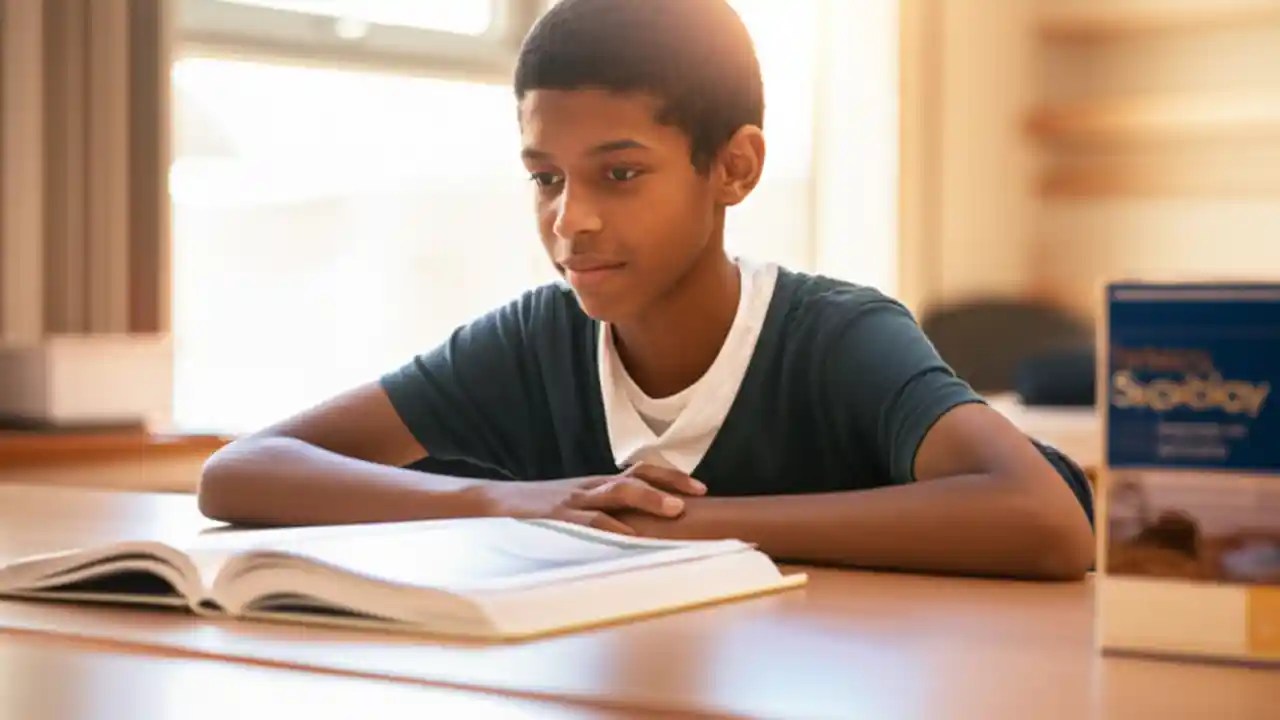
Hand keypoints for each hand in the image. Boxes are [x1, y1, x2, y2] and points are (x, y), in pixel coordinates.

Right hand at [479, 462, 706, 534]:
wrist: (492, 503)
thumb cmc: (538, 511)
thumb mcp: (576, 506)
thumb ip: (604, 512)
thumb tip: (641, 530)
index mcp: (597, 484)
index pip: (640, 471)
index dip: (670, 476)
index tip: (700, 488)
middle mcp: (590, 487)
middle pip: (635, 476)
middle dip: (668, 483)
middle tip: (696, 494)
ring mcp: (574, 501)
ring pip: (617, 493)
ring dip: (648, 499)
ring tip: (674, 509)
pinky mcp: (557, 518)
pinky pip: (589, 522)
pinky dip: (612, 529)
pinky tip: (631, 538)